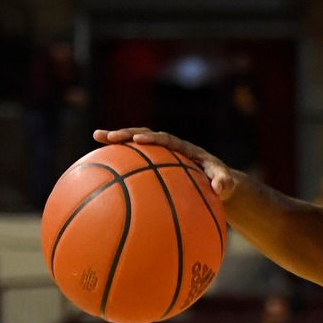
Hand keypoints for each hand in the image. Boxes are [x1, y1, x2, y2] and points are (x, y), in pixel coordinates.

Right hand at [94, 128, 238, 200]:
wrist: (217, 180)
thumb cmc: (221, 181)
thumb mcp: (227, 183)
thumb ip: (224, 183)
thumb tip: (220, 188)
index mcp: (185, 149)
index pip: (167, 140)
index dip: (153, 139)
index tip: (139, 141)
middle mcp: (170, 146)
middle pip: (145, 135)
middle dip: (127, 134)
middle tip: (108, 136)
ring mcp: (160, 153)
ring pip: (136, 143)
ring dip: (117, 139)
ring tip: (96, 136)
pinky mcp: (154, 161)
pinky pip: (135, 158)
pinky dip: (119, 158)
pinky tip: (100, 165)